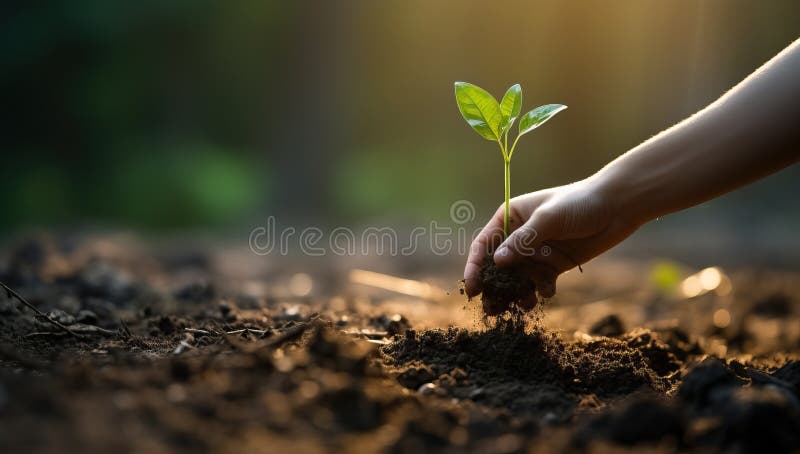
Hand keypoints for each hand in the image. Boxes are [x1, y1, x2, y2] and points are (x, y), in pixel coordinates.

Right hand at [463, 176, 641, 297]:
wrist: (617, 207)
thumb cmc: (580, 202)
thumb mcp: (549, 218)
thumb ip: (523, 240)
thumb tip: (496, 261)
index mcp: (509, 218)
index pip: (484, 245)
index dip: (475, 267)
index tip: (473, 289)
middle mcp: (518, 236)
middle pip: (497, 267)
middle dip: (494, 288)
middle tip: (491, 309)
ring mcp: (536, 252)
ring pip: (518, 278)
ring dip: (516, 294)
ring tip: (519, 307)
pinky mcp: (553, 265)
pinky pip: (539, 283)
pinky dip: (540, 291)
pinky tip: (546, 293)